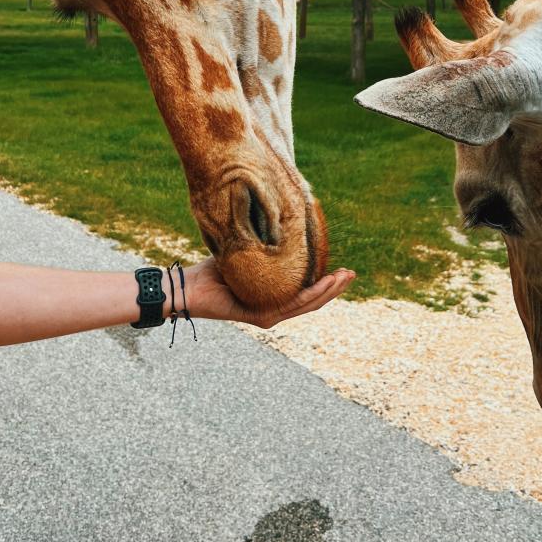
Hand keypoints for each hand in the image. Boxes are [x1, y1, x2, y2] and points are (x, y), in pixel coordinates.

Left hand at [177, 258, 355, 328]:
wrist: (190, 286)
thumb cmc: (214, 268)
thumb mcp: (246, 252)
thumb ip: (265, 247)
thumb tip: (284, 224)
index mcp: (271, 295)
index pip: (304, 290)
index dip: (325, 281)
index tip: (341, 268)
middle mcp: (272, 308)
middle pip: (312, 300)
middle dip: (334, 287)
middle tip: (351, 274)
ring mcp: (267, 315)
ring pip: (307, 304)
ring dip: (328, 291)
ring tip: (344, 278)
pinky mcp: (260, 317)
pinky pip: (291, 305)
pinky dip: (310, 295)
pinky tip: (323, 284)